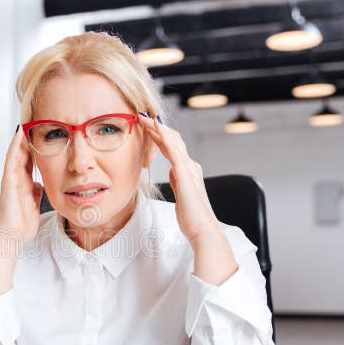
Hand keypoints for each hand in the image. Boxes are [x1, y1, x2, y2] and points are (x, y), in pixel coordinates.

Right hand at [0, 126, 43, 246]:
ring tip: (27, 122)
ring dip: (20, 138)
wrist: (12, 237)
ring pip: (16, 153)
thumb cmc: (21, 225)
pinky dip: (14, 147)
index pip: (30, 161)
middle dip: (28, 139)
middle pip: (23, 154)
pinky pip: (11, 160)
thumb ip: (36, 193)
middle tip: (35, 123)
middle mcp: (16, 180)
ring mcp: (11, 179)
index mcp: (24, 185)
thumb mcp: (34, 205)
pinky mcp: (8, 181)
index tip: (43, 135)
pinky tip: (18, 135)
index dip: (35, 148)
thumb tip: (40, 184)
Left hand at [138, 114, 236, 284]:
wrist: (202, 229)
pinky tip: (154, 126)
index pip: (170, 148)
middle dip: (156, 127)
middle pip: (171, 140)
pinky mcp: (185, 172)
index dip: (158, 136)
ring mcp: (188, 167)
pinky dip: (163, 135)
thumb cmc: (192, 217)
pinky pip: (173, 149)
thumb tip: (172, 173)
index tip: (145, 127)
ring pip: (172, 140)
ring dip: (157, 127)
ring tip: (143, 116)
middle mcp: (189, 166)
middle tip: (141, 115)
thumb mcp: (181, 195)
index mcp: (187, 171)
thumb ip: (177, 182)